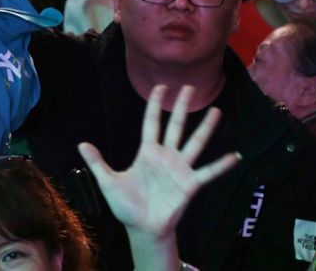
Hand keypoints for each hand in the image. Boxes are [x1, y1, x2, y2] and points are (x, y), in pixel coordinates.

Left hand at [79, 85, 239, 241]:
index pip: (151, 123)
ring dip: (206, 127)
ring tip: (216, 111)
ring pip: (195, 143)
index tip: (161, 87)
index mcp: (147, 153)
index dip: (155, 105)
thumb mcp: (108, 182)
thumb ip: (97, 162)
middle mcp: (166, 156)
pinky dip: (221, 165)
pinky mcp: (190, 185)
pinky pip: (208, 172)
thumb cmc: (126, 206)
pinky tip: (234, 155)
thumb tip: (81, 144)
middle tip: (190, 87)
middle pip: (176, 126)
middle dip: (182, 107)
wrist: (142, 228)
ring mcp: (180, 169)